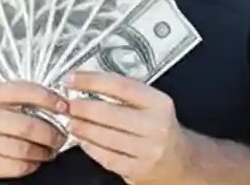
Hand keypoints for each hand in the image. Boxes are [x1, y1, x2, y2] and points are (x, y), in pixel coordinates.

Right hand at [0, 81, 70, 179]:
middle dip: (51, 133)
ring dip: (45, 151)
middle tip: (61, 136)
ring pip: (25, 150)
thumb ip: (24, 96)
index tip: (64, 107)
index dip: (49, 99)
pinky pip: (19, 167)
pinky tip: (35, 159)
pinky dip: (33, 164)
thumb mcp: (0, 98)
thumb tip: (60, 102)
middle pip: (26, 126)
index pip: (24, 91)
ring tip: (50, 149)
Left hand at [62, 71, 192, 184]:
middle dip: (81, 107)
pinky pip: (106, 157)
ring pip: (104, 136)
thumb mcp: (151, 103)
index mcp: (159, 104)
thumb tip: (85, 81)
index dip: (91, 81)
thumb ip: (122, 92)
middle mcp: (156, 127)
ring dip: (81, 127)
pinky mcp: (138, 170)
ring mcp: (148, 151)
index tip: (72, 78)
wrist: (182, 161)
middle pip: (108, 113)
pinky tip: (82, 139)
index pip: (120, 86)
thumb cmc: (160, 127)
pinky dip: (89, 147)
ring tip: (72, 120)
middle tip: (67, 104)